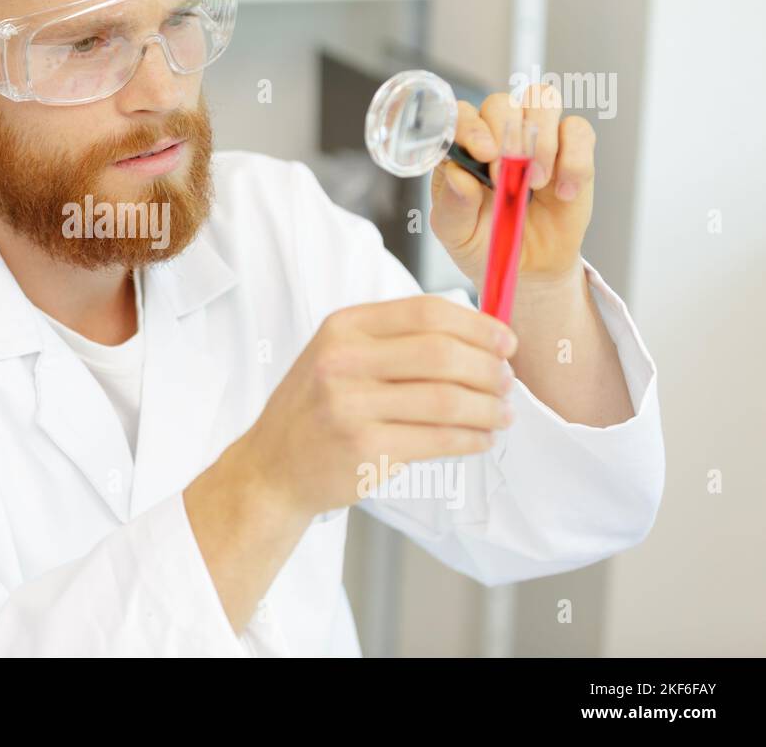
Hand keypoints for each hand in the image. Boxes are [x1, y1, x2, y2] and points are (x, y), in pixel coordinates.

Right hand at [236, 294, 517, 519]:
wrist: (272, 467)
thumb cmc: (314, 410)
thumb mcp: (337, 355)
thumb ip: (394, 340)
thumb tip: (476, 335)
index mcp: (343, 328)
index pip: (425, 312)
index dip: (477, 326)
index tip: (505, 342)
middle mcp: (342, 361)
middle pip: (441, 353)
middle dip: (488, 368)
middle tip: (507, 381)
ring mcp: (351, 406)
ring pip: (446, 399)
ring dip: (488, 408)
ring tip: (502, 414)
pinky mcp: (364, 448)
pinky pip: (437, 439)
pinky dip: (471, 439)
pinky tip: (480, 438)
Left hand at [429, 84, 594, 290]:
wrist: (529, 267)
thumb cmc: (486, 243)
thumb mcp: (457, 234)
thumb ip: (453, 204)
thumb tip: (458, 175)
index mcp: (461, 150)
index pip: (461, 116)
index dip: (472, 127)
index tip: (483, 154)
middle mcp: (497, 134)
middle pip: (501, 103)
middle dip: (507, 137)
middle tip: (507, 179)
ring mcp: (536, 137)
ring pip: (542, 100)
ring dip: (541, 142)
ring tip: (536, 183)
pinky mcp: (571, 149)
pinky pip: (579, 129)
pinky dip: (574, 160)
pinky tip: (563, 193)